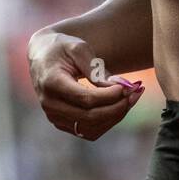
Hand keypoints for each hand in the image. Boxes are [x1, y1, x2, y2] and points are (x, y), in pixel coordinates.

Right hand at [27, 30, 144, 140]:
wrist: (43, 57)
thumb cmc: (63, 48)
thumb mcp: (79, 49)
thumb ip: (96, 70)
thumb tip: (117, 88)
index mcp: (51, 82)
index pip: (85, 98)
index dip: (110, 96)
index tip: (127, 86)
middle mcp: (50, 104)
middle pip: (89, 117)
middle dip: (117, 107)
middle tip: (135, 92)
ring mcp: (54, 116)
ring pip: (91, 128)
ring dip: (115, 116)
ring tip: (131, 98)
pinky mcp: (62, 123)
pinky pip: (89, 131)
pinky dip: (107, 122)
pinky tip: (119, 106)